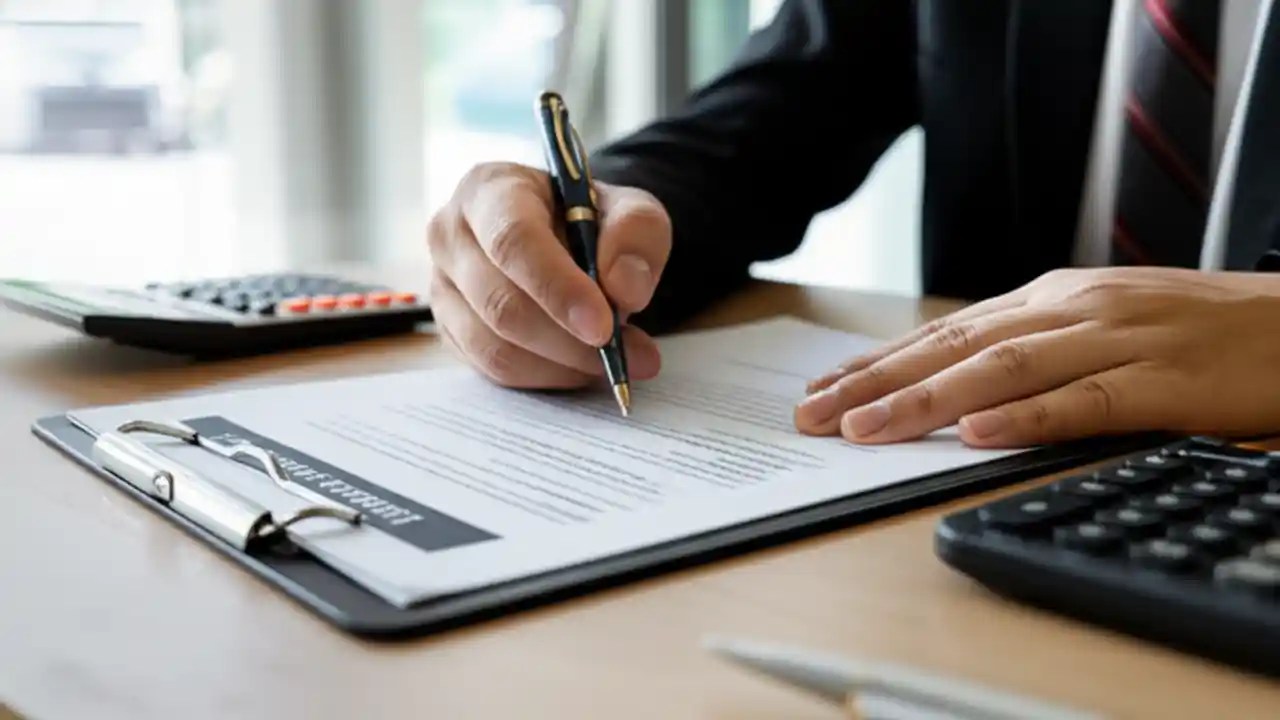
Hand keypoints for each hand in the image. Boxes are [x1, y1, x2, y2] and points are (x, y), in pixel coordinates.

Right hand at [427, 162, 670, 387]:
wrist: (563, 236)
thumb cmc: (590, 218)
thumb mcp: (630, 209)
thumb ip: (636, 234)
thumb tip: (625, 290)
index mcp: (489, 189)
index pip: (513, 241)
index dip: (557, 288)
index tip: (603, 326)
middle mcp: (451, 236)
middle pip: (502, 305)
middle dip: (571, 341)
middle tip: (631, 355)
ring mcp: (443, 287)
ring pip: (497, 347)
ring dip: (564, 365)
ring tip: (614, 361)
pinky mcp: (451, 330)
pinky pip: (496, 370)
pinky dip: (547, 376)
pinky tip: (582, 365)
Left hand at [794, 267, 1279, 446]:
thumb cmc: (1196, 331)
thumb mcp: (1101, 324)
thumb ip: (1034, 348)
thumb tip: (956, 386)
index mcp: (1053, 299)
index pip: (945, 333)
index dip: (877, 363)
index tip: (821, 391)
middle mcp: (1072, 309)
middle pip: (954, 349)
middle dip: (875, 383)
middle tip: (811, 416)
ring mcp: (1116, 339)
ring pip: (1002, 371)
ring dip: (925, 401)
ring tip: (864, 427)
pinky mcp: (1162, 378)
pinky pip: (1083, 400)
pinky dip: (1025, 418)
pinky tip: (975, 434)